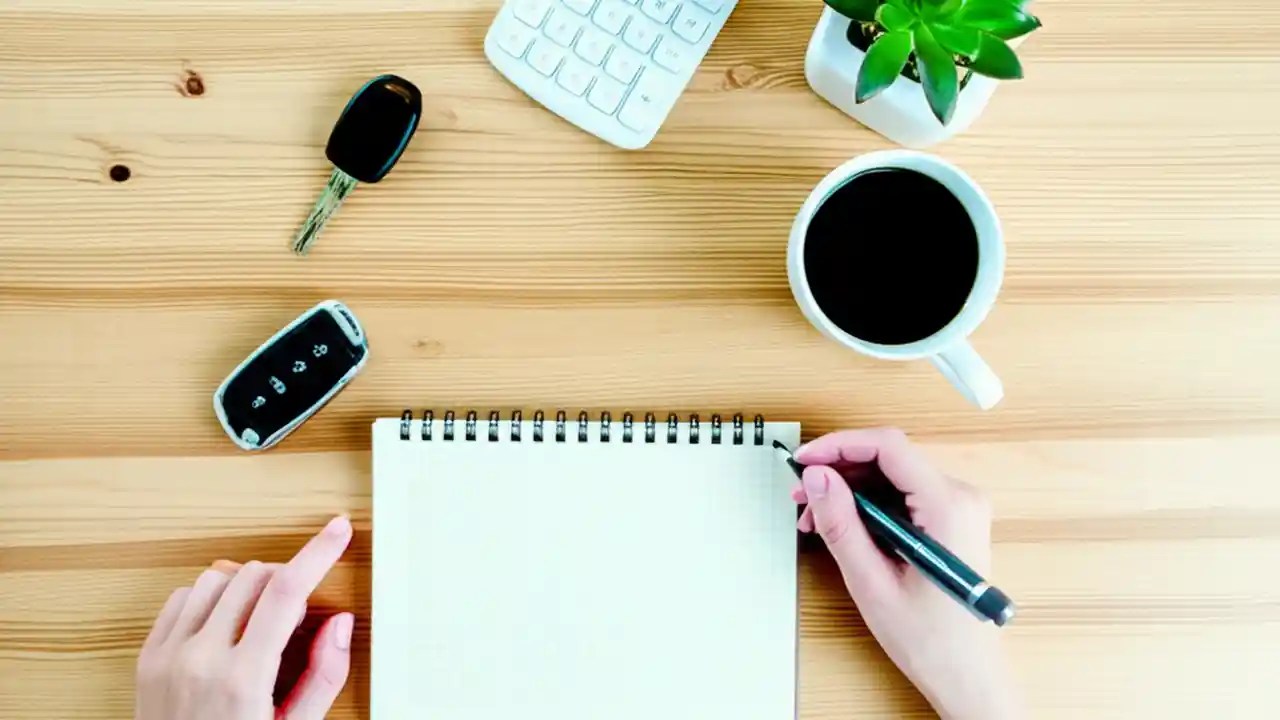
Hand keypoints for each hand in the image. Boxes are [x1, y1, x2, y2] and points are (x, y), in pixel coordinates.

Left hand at [136, 516, 354, 719]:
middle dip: (285, 578)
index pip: (286, 591)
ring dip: (246, 586)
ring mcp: (168, 657)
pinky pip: (181, 597)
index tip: (337, 531)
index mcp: (243, 679)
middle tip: (298, 608)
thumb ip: (324, 676)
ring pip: (216, 578)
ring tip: (259, 618)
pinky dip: (209, 599)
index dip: (317, 553)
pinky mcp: (147, 658)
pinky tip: (224, 624)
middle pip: (253, 575)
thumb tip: (340, 622)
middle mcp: (201, 660)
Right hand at [793, 429, 1020, 719]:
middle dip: (839, 472)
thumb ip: (842, 524)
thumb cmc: (932, 639)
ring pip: (892, 477)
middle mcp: (960, 498)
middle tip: (801, 496)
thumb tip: (817, 478)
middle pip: (888, 459)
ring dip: (850, 491)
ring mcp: (958, 507)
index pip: (888, 447)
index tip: (805, 460)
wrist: (968, 673)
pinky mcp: (951, 518)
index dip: (840, 445)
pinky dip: (869, 505)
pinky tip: (843, 526)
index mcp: (948, 508)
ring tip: (815, 520)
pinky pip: (903, 494)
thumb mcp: (872, 582)